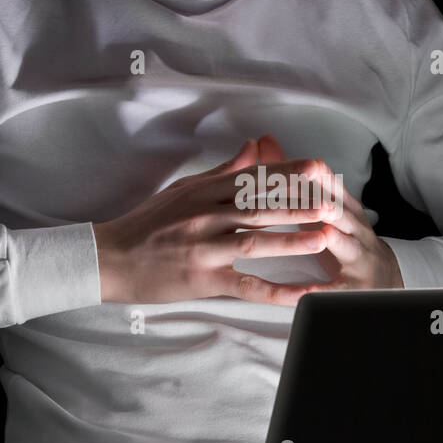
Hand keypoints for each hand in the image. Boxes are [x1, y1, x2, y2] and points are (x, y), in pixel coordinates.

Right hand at [93, 137, 338, 305]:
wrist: (110, 257)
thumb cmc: (147, 223)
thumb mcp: (183, 189)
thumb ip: (222, 172)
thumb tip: (253, 147)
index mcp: (204, 192)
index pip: (253, 179)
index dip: (287, 174)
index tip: (317, 168)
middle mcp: (206, 216)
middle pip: (260, 207)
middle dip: (299, 204)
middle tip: (332, 201)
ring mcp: (204, 248)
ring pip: (254, 242)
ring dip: (292, 241)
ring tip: (324, 237)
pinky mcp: (202, 278)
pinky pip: (244, 285)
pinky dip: (275, 291)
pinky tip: (300, 295)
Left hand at [255, 133, 404, 290]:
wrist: (385, 280)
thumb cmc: (342, 239)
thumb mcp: (322, 207)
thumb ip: (291, 176)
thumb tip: (264, 141)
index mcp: (343, 207)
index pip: (327, 182)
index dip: (309, 171)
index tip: (285, 161)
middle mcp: (354, 228)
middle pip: (336, 209)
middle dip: (318, 199)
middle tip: (296, 189)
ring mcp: (357, 257)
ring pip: (343, 244)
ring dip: (329, 239)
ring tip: (317, 234)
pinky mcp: (352, 288)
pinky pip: (333, 290)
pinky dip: (318, 291)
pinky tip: (303, 294)